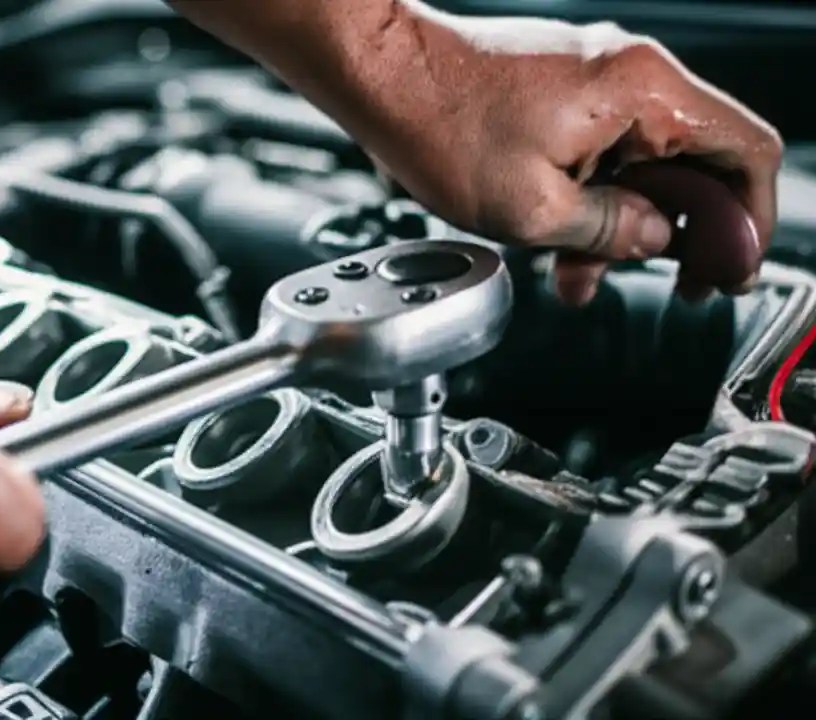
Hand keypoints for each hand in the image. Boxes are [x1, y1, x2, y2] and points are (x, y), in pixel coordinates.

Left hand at [341, 12, 782, 303]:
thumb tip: (653, 241)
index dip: (750, 221)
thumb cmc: (440, 125)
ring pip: (644, 164)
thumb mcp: (531, 210)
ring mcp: (598, 79)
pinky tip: (563, 246)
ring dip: (625, 226)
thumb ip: (609, 231)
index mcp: (642, 91)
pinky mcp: (566, 90)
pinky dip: (594, 200)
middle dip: (682, 234)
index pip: (745, 152)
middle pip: (699, 161)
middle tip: (676, 285)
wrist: (382, 74)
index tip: (732, 267)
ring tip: (586, 277)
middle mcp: (631, 73)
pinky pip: (605, 151)